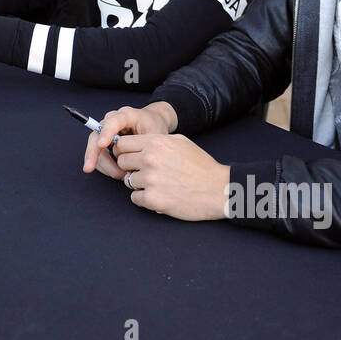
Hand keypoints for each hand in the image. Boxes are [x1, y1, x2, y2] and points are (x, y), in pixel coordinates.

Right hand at [82, 102, 175, 174]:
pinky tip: (116, 173)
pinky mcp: (105, 140)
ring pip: (95, 147)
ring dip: (102, 163)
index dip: (106, 132)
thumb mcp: (155, 134)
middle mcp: (112, 120)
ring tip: (119, 175)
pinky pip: (98, 154)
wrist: (152, 121)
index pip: (112, 122)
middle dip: (92, 152)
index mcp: (126, 115)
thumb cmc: (154, 126)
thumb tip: (133, 165)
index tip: (102, 145)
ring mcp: (106, 130)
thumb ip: (144, 147)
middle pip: (96, 135)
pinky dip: (104, 165)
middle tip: (89, 167)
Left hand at [112, 134, 230, 220]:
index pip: (122, 143)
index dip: (125, 151)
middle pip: (122, 162)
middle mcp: (150, 159)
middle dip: (131, 167)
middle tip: (146, 173)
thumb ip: (157, 140)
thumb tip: (137, 143)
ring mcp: (150, 180)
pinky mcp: (153, 199)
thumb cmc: (202, 166)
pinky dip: (144, 199)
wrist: (218, 190)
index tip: (131, 157)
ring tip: (158, 185)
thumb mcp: (181, 142)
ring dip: (139, 184)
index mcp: (156, 142)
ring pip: (128, 181)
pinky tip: (159, 195)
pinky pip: (135, 198)